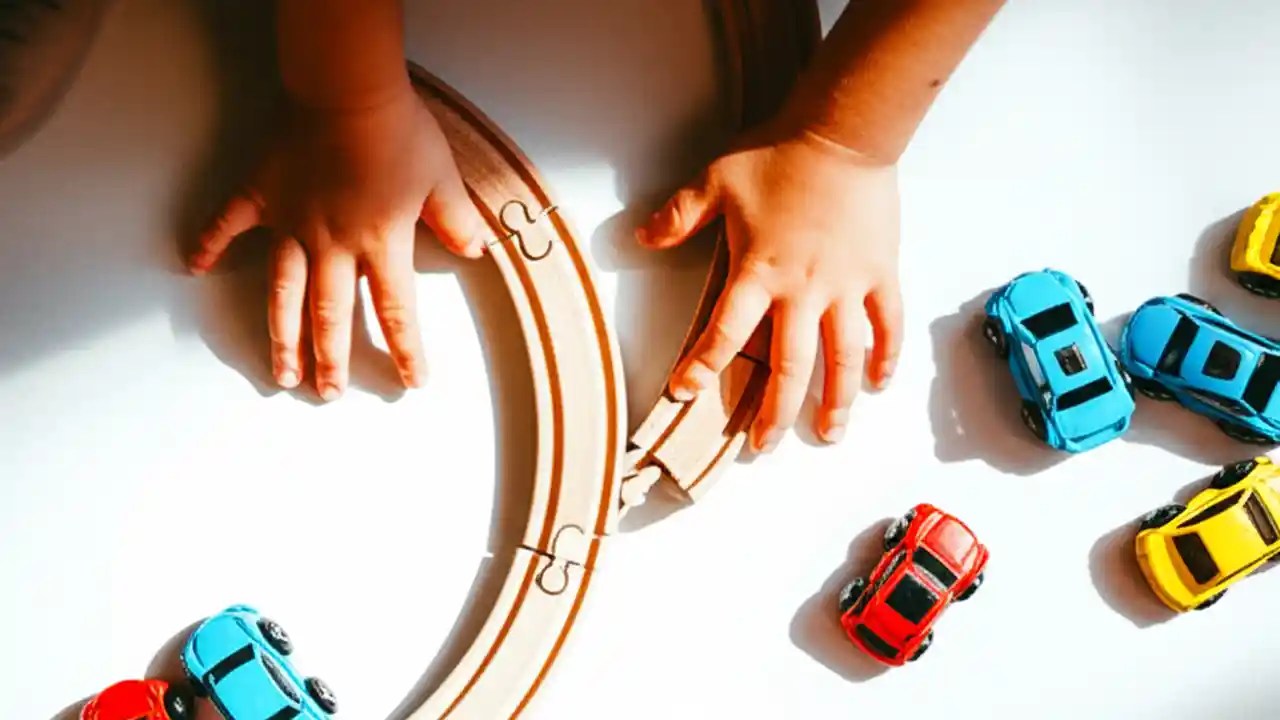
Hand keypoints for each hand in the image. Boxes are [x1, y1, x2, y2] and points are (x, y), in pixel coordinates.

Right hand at [188, 85, 484, 400]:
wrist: (348, 90)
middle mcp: (333, 245)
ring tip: (280, 374)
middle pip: (331, 316)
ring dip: (282, 335)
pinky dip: (209, 243)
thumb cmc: (400, 132)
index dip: (406, 350)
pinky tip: (194, 267)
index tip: (412, 383)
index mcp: (381, 244)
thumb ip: (456, 220)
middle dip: (332, 360)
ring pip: (284, 292)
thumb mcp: (442, 179)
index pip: (397, 311)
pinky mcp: (262, 195)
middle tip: (328, 395)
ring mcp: (292, 223)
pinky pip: (229, 223)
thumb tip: (476, 251)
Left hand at [636, 129, 902, 451]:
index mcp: (758, 273)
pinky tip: (878, 383)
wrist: (843, 132)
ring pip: (842, 360)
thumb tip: (642, 237)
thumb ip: (679, 216)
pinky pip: (885, 325)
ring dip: (835, 402)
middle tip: (763, 444)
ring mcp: (846, 287)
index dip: (702, 367)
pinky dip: (885, 357)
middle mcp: (803, 291)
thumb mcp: (715, 181)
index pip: (724, 334)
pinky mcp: (880, 274)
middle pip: (788, 367)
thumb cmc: (780, 155)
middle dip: (774, 412)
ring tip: (828, 434)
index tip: (685, 393)